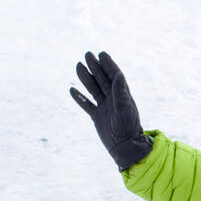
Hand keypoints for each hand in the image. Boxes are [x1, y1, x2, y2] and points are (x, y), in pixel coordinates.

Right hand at [70, 50, 153, 170]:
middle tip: (87, 54)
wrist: (125, 146)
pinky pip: (86, 104)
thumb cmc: (128, 127)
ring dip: (86, 78)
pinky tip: (72, 90)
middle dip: (95, 67)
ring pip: (93, 89)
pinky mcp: (97, 117)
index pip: (114, 76)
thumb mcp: (125, 108)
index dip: (108, 64)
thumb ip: (121, 92)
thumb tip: (118, 74)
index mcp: (122, 95)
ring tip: (78, 65)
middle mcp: (113, 99)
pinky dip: (79, 97)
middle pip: (102, 79)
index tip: (102, 54)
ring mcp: (104, 107)